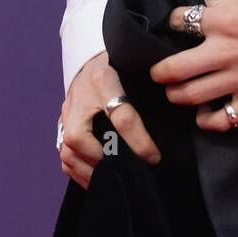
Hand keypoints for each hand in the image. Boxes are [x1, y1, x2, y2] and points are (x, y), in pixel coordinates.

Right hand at [57, 50, 161, 189]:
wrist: (94, 55)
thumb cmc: (120, 62)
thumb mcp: (134, 67)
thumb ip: (147, 89)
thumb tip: (175, 114)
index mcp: (104, 79)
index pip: (121, 115)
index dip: (139, 141)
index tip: (153, 157)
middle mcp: (81, 96)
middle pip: (78, 137)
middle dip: (100, 160)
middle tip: (123, 172)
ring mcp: (67, 110)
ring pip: (66, 148)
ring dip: (87, 170)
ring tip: (109, 181)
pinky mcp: (62, 120)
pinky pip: (61, 151)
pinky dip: (76, 170)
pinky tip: (94, 179)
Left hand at [148, 0, 237, 129]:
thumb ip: (224, 8)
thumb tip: (204, 13)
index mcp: (223, 21)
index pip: (177, 22)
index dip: (170, 23)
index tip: (172, 27)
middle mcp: (224, 51)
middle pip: (171, 69)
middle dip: (159, 72)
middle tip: (160, 72)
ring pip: (188, 97)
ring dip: (176, 95)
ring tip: (177, 92)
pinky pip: (219, 121)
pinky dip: (207, 121)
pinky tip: (206, 113)